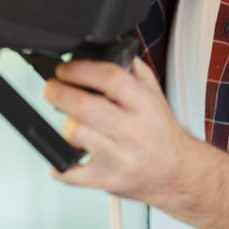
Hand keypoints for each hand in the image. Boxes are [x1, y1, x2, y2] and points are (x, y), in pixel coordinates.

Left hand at [45, 56, 228, 228]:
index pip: (109, 77)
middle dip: (59, 93)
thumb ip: (131, 68)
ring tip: (71, 121)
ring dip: (65, 125)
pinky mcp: (106, 180)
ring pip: (75, 135)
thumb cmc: (160, 131)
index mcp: (144, 104)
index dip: (80, 69)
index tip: (65, 69)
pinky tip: (67, 153)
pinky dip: (58, 162)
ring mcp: (119, 157)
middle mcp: (133, 130)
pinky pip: (69, 171)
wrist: (176, 172)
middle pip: (86, 107)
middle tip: (52, 88)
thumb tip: (103, 48)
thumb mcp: (153, 92)